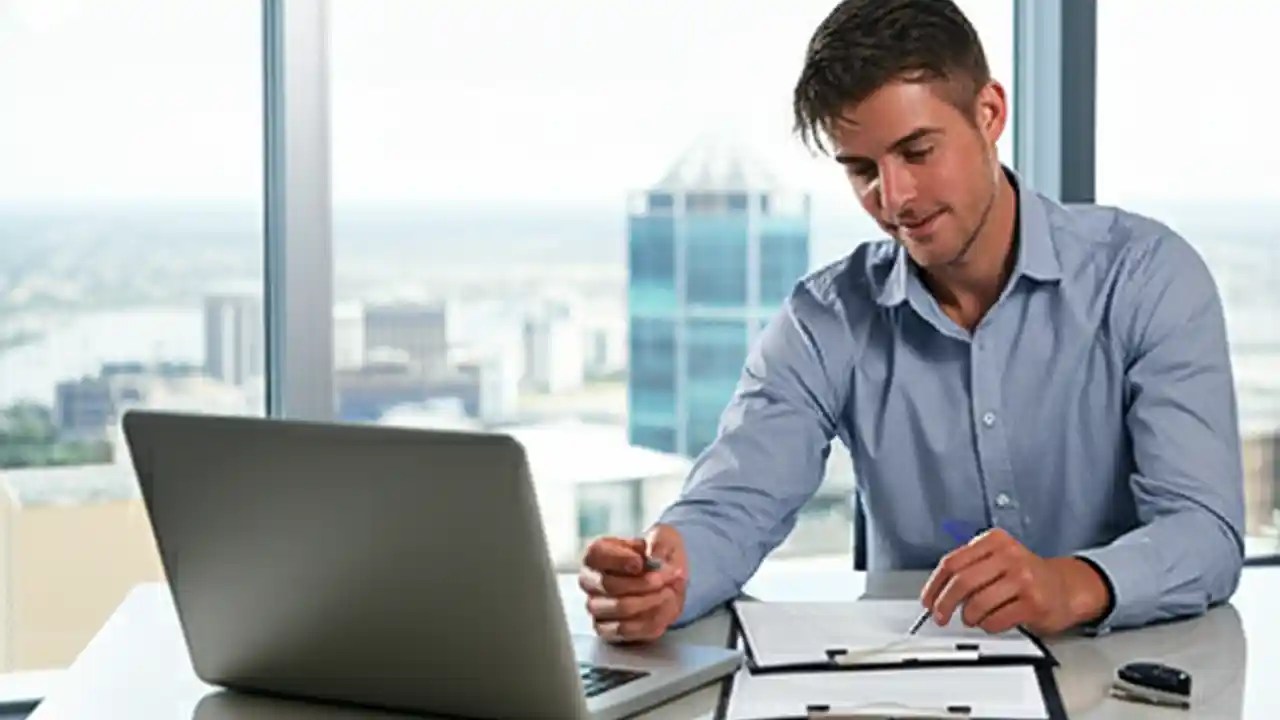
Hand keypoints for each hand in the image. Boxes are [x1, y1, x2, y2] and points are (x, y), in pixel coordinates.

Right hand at [578, 524, 687, 642]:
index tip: (642, 562)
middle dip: (643, 583)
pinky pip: (626, 630)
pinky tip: (663, 609)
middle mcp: (590, 580)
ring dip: (650, 602)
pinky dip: (650, 621)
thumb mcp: (663, 539)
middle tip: (664, 579)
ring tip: (669, 593)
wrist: (667, 580)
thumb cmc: (658, 555)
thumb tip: (655, 560)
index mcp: (597, 553)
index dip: (621, 559)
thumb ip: (659, 545)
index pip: (598, 554)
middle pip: (610, 585)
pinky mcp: (606, 629)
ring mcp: (596, 606)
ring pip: (621, 608)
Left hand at [919, 528, 1109, 635]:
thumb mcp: (997, 559)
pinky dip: (987, 625)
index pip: (952, 561)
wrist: (1067, 587)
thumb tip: (936, 591)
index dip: (934, 584)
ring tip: (972, 618)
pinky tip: (991, 622)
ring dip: (969, 617)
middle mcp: (1009, 555)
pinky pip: (996, 619)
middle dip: (945, 603)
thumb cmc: (1026, 575)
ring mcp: (1023, 578)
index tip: (928, 600)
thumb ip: (970, 567)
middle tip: (940, 616)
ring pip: (978, 603)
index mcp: (994, 540)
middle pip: (962, 581)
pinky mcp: (1034, 602)